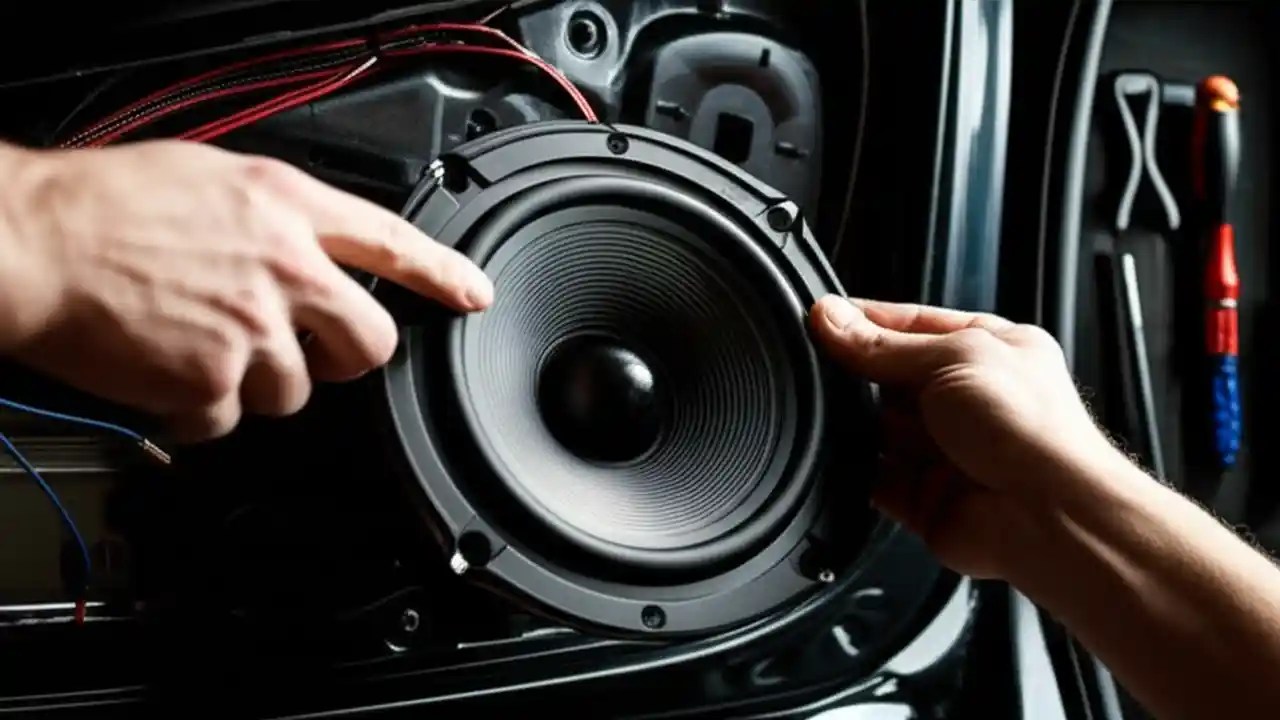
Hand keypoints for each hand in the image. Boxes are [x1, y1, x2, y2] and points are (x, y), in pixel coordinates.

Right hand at [0, 140, 491, 441]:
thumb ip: (274, 218)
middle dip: (346, 356)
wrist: (34, 243)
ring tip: (198, 343)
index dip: (444, 274)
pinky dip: (198, 409)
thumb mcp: (212, 179)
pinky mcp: (216, 383)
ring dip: (256, 381)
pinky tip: (166, 372)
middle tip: (310, 349)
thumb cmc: (104, 205)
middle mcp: (286, 271)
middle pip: (369, 343)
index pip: (393, 243)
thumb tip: (304, 249)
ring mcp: (256, 332)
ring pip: (298, 391)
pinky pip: (230, 419)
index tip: (474, 295)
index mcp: (287, 209)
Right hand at [810, 295, 1121, 579]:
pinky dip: (855, 471)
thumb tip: (831, 318)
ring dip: (858, 424)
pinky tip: (843, 457)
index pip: (913, 326)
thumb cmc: (1032, 430)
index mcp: (990, 350)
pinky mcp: (926, 497)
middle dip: (859, 375)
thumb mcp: (951, 358)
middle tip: (824, 366)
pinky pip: (874, 480)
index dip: (867, 322)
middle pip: (891, 378)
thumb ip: (882, 345)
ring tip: (840, 416)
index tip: (823, 319)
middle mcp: (970, 400)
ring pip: (879, 429)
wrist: (1047, 514)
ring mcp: (947, 451)